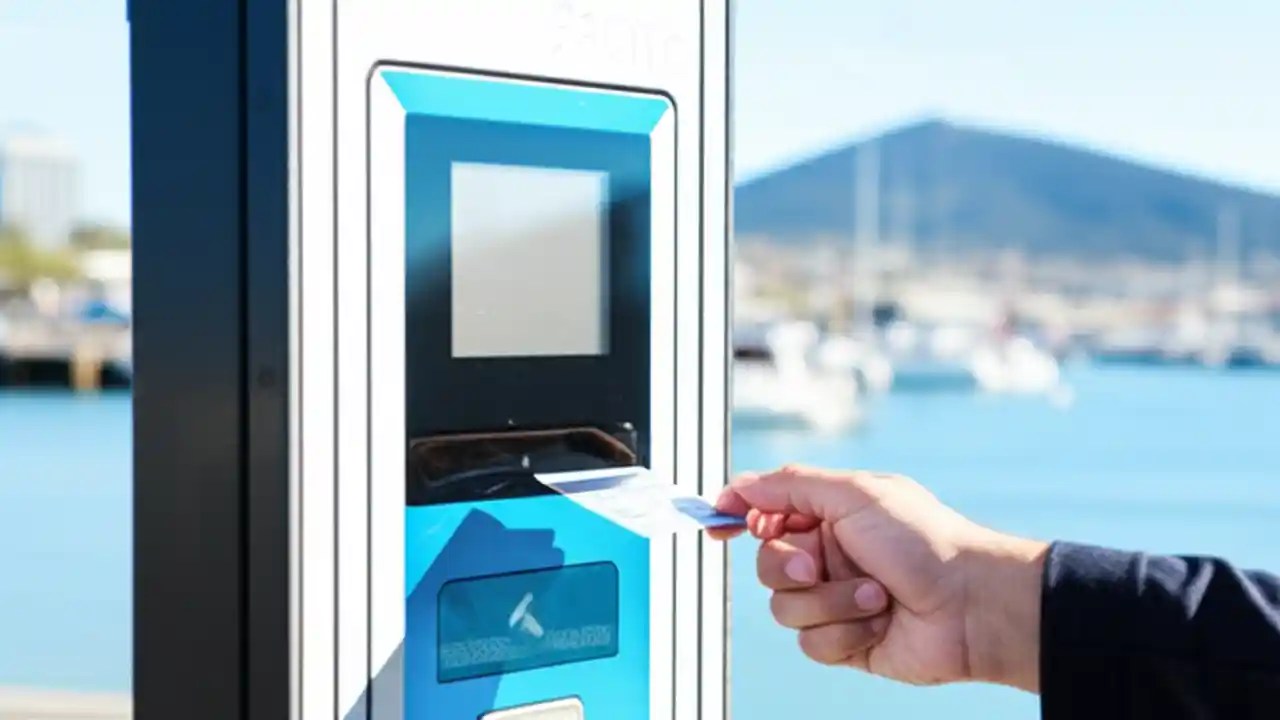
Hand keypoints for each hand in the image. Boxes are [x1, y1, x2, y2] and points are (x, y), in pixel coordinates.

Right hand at [713, 465, 1047, 691]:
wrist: (971, 607)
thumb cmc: (924, 542)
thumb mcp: (855, 494)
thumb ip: (791, 486)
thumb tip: (740, 484)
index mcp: (831, 514)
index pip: (769, 512)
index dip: (741, 515)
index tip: (717, 518)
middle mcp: (830, 555)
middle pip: (766, 564)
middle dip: (788, 567)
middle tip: (817, 565)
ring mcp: (836, 599)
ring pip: (784, 607)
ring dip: (829, 602)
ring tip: (874, 595)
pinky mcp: (846, 640)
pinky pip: (811, 643)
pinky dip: (844, 631)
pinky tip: (880, 622)